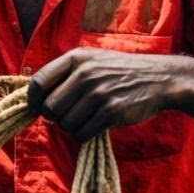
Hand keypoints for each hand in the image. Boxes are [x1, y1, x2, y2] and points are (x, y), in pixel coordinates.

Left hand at [27, 48, 184, 142]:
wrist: (160, 79)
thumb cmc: (121, 72)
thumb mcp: (93, 59)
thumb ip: (67, 73)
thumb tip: (36, 96)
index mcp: (76, 58)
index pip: (39, 82)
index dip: (32, 100)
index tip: (36, 108)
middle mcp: (84, 74)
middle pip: (50, 108)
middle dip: (55, 118)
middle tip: (69, 116)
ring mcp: (98, 93)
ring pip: (65, 124)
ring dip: (72, 127)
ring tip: (87, 118)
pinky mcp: (111, 112)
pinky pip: (82, 133)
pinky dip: (84, 134)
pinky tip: (95, 126)